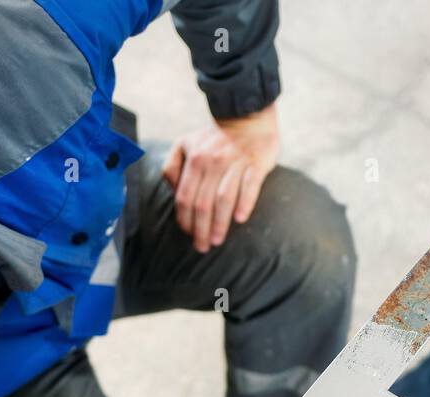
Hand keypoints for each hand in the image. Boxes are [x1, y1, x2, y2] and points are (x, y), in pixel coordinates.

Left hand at [162, 103, 279, 252]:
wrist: (247, 117)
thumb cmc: (214, 138)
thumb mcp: (186, 144)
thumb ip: (173, 166)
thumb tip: (174, 192)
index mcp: (194, 159)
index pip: (185, 197)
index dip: (185, 219)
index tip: (188, 235)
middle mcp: (212, 161)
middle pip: (202, 203)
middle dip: (201, 229)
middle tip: (202, 247)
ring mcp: (235, 162)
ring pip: (224, 199)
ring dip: (220, 223)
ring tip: (217, 240)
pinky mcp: (256, 164)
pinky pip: (249, 187)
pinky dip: (244, 203)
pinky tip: (240, 219)